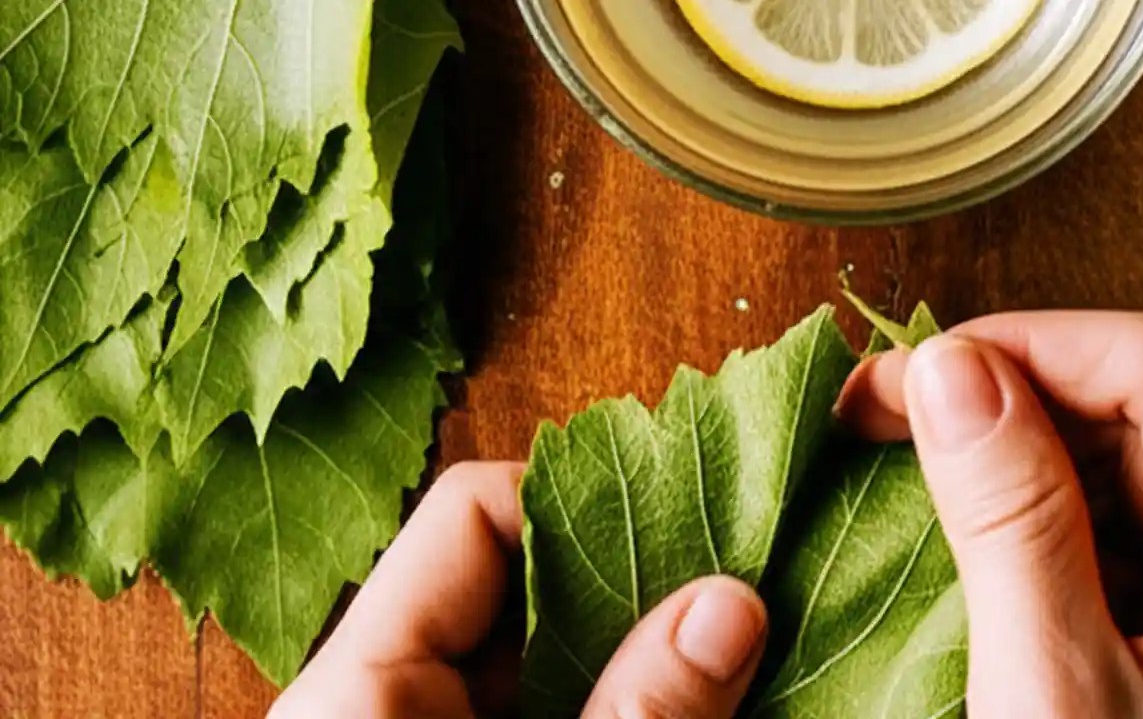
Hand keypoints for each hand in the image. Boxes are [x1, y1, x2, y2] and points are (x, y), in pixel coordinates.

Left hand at [268, 461, 767, 717]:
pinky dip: (624, 692)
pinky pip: (556, 700)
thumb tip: (728, 605)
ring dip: (641, 638)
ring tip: (739, 629)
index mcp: (361, 682)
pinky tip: (698, 693)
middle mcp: (393, 689)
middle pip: (521, 576)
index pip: (472, 512)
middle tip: (736, 561)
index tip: (686, 496)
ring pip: (551, 649)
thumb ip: (634, 715)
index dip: (581, 488)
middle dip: (632, 566)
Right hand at [839, 310, 1142, 716]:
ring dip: (1009, 453)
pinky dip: (1033, 514)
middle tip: (884, 410)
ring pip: (1126, 455)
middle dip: (1006, 394)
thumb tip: (947, 374)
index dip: (1030, 344)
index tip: (916, 370)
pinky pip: (1121, 521)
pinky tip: (965, 528)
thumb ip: (1012, 526)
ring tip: (906, 469)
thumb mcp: (1055, 692)